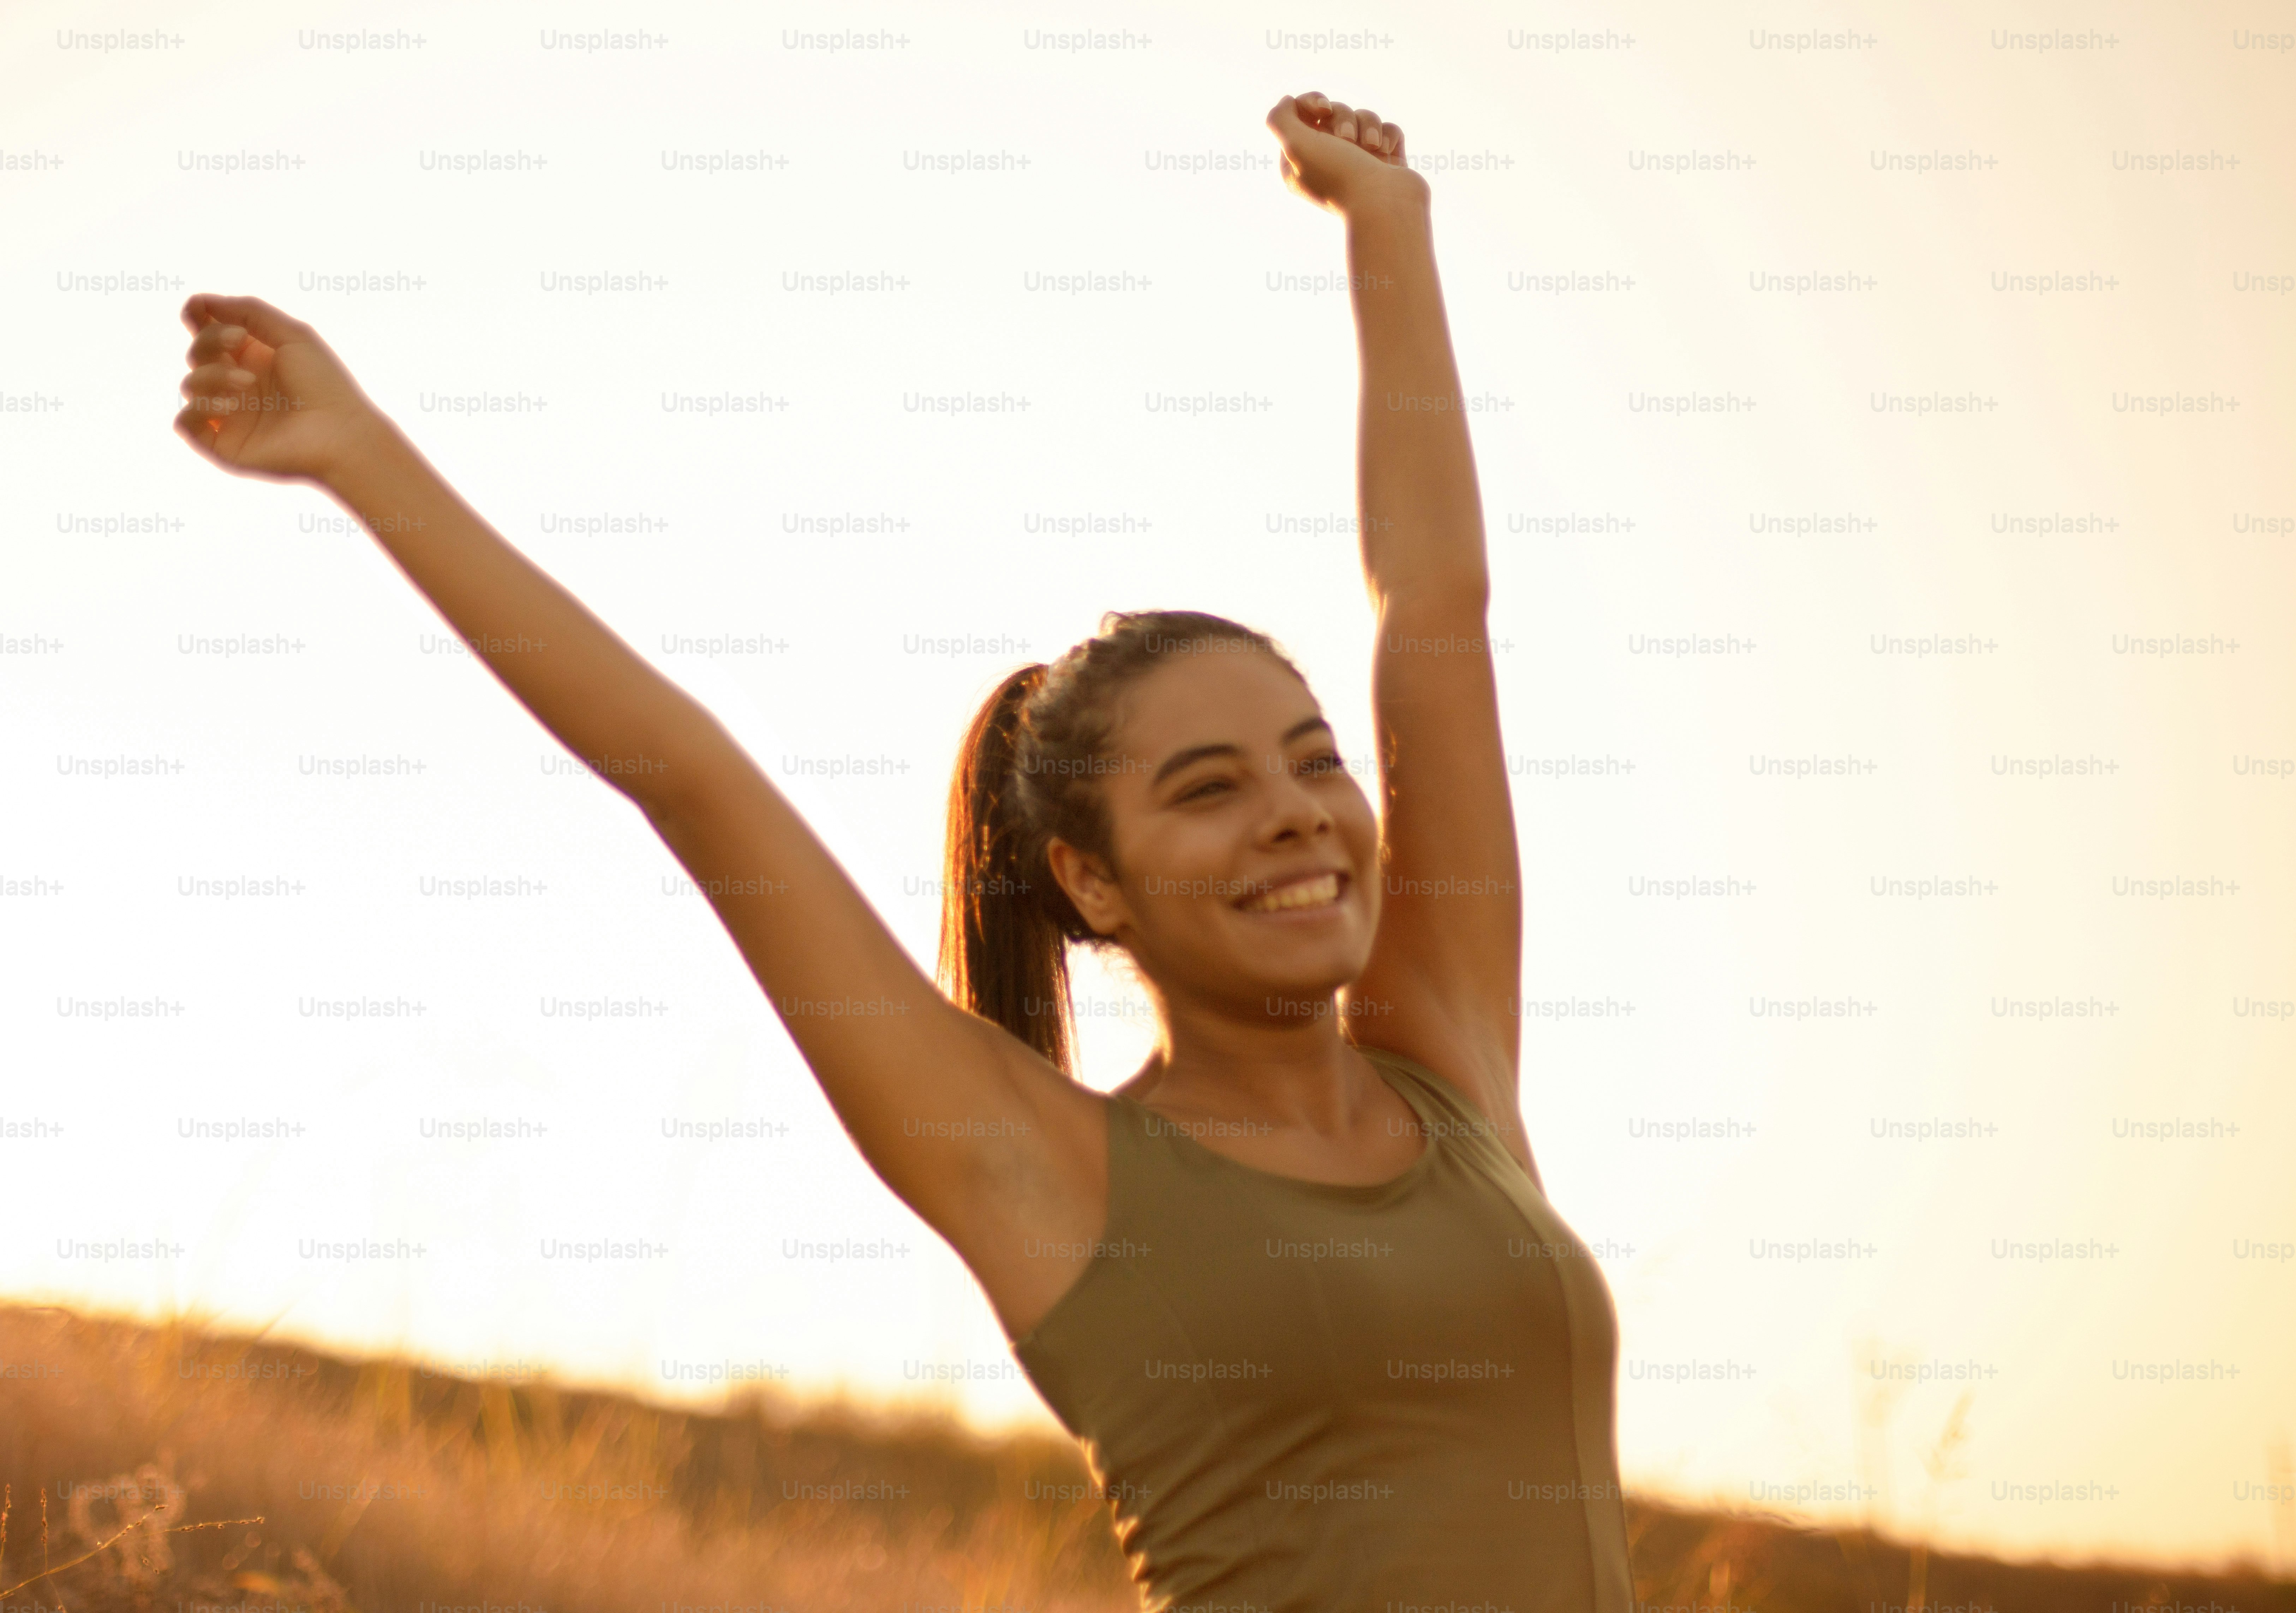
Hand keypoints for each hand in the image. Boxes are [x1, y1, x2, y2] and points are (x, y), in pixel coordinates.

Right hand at [173, 294, 384, 484]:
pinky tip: (230, 406)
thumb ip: (249, 312)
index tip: (199, 307)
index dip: (197, 316)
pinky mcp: (223, 443)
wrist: (340, 435)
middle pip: (197, 352)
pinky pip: (186, 422)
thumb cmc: (325, 385)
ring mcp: (229, 414)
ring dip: (212, 375)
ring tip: (247, 381)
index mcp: (253, 357)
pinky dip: (199, 408)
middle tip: (238, 339)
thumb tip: (203, 301)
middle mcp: (238, 384)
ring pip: (191, 385)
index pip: (209, 331)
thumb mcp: (292, 335)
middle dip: (210, 340)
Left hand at [1265, 92, 1425, 214]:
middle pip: (1335, 111)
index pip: (1301, 113)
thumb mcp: (1294, 144)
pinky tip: (1385, 154)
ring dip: (1368, 126)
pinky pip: (1388, 129)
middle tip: (1346, 141)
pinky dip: (1388, 136)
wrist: (1383, 206)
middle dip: (1343, 118)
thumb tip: (1288, 101)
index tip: (1323, 110)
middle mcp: (1328, 160)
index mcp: (1300, 160)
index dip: (1312, 102)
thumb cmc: (1338, 176)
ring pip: (1363, 117)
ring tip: (1371, 148)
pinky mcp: (1385, 161)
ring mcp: (1359, 160)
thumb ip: (1279, 118)